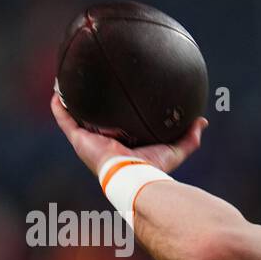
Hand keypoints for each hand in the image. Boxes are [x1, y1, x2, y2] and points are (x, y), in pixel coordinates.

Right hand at [50, 90, 206, 175]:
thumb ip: (189, 137)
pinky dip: (59, 106)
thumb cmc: (152, 168)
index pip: (118, 128)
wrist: (132, 176)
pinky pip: (65, 119)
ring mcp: (89, 141)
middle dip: (92, 107)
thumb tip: (203, 122)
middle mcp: (104, 143)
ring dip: (72, 102)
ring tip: (68, 83)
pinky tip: (57, 91)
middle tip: (91, 87)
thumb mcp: (174, 150)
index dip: (116, 116)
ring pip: (77, 118)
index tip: (118, 100)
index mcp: (123, 146)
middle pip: (96, 122)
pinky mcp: (79, 139)